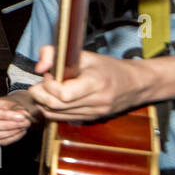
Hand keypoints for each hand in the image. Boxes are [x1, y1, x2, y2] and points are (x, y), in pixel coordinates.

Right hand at [0, 92, 37, 144]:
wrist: (7, 111)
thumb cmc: (6, 106)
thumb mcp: (12, 103)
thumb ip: (17, 109)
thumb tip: (23, 115)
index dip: (3, 114)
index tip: (19, 116)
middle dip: (7, 125)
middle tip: (24, 122)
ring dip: (9, 132)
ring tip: (23, 126)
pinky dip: (12, 138)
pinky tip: (20, 131)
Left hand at [28, 45, 149, 120]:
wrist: (135, 84)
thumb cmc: (109, 68)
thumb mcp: (85, 55)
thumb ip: (57, 55)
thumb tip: (39, 67)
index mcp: (96, 84)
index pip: (63, 94)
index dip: (49, 85)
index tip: (48, 75)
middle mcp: (96, 102)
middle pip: (56, 106)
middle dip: (40, 95)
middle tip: (39, 84)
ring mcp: (93, 114)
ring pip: (55, 115)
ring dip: (43, 103)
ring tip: (44, 90)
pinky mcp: (90, 119)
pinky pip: (62, 119)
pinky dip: (51, 110)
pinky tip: (53, 99)